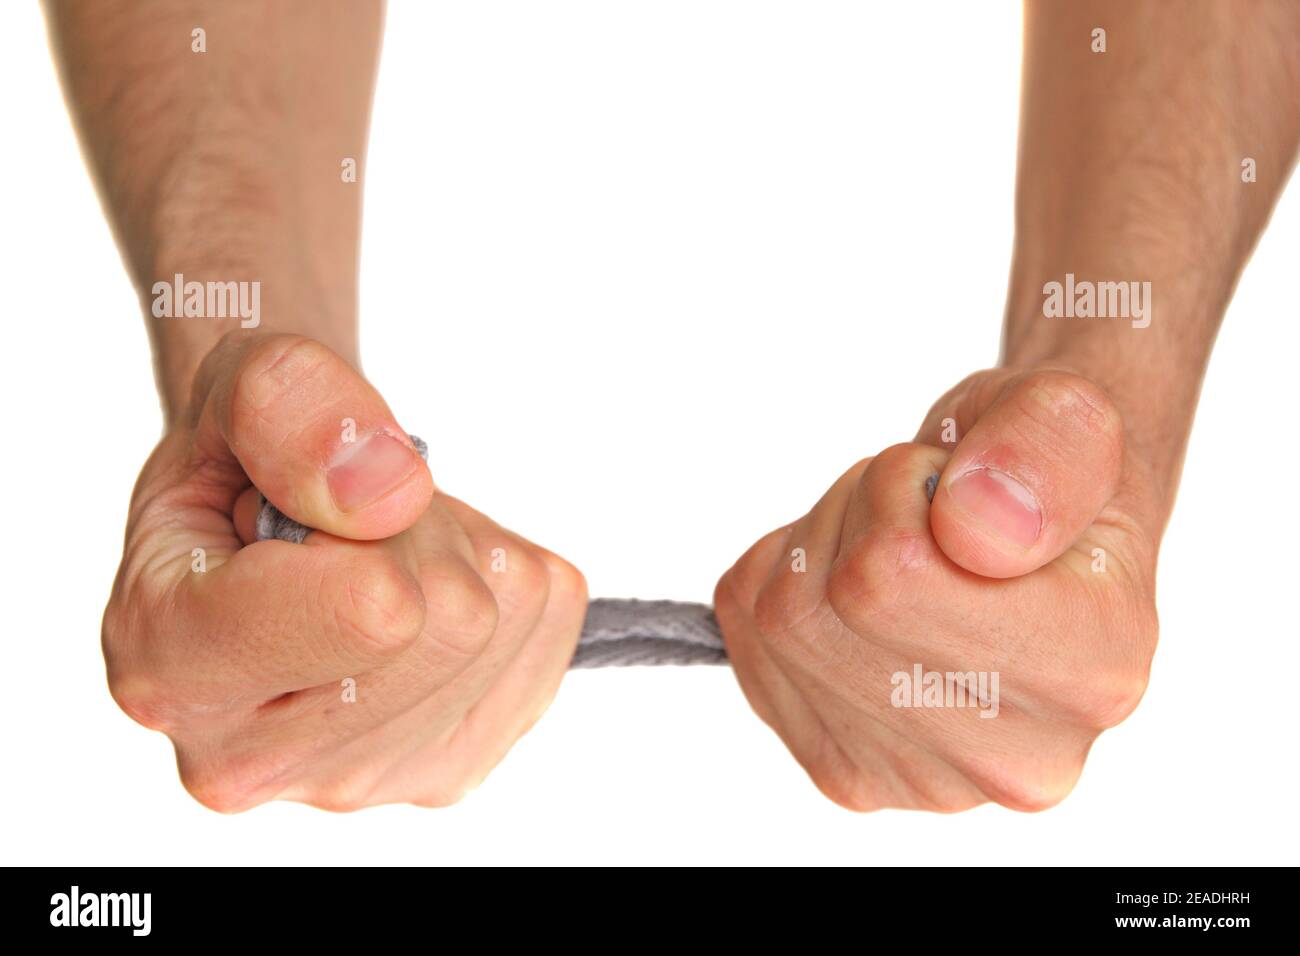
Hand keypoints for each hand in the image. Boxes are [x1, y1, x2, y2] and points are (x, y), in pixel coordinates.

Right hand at [104, 333, 586, 811]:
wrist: (261, 509)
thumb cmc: (245, 451)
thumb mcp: (241, 379)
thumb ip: (291, 409)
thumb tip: (392, 496)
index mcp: (173, 667)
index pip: (374, 609)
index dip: (377, 519)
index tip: (314, 501)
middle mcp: (252, 758)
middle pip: (455, 617)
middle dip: (421, 533)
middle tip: (351, 522)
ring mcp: (358, 779)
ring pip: (505, 627)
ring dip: (463, 556)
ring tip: (378, 556)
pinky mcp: (444, 768)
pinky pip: (549, 637)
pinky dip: (508, 585)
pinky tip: (428, 589)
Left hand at [714, 368, 1158, 811]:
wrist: (1023, 523)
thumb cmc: (1039, 470)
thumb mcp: (1064, 409)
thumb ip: (1043, 443)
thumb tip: (978, 527)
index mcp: (1097, 670)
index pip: (888, 572)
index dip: (896, 490)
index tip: (956, 485)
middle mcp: (1020, 760)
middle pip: (828, 604)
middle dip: (857, 515)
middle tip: (926, 512)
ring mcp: (924, 782)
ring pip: (783, 622)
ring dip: (821, 547)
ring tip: (902, 546)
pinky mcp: (848, 774)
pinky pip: (751, 642)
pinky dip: (785, 586)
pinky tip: (859, 593)